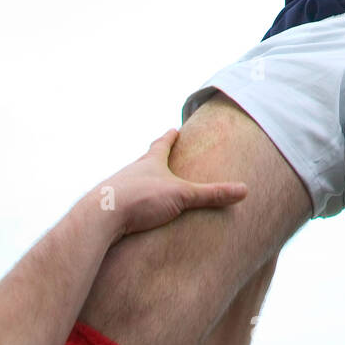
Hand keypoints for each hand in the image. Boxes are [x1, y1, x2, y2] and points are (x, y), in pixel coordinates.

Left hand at [97, 129, 246, 242]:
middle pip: (145, 161)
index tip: (173, 129)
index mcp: (151, 162)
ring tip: (150, 189)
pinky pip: (124, 203)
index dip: (170, 137)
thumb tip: (244, 190)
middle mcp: (132, 171)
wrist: (101, 215)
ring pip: (132, 181)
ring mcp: (118, 187)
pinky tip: (134, 215)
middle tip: (162, 156)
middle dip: (154, 159)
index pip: (162, 144)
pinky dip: (132, 204)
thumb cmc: (141, 199)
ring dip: (142, 183)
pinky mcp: (110, 207)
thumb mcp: (183, 196)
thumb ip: (212, 194)